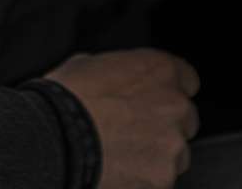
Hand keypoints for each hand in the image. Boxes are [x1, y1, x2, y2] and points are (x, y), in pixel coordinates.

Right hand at [43, 48, 200, 188]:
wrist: (53, 140)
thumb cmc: (65, 99)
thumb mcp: (89, 65)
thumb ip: (117, 71)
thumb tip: (110, 79)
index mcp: (160, 70)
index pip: (188, 79)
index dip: (168, 91)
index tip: (154, 100)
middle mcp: (175, 105)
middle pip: (185, 119)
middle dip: (164, 126)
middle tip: (132, 132)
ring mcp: (172, 145)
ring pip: (175, 154)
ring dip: (155, 156)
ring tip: (120, 156)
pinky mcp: (162, 178)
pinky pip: (158, 181)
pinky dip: (142, 180)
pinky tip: (117, 172)